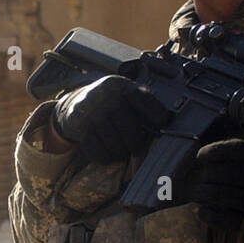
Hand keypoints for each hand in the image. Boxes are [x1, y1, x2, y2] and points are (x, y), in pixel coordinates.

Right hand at [52, 75, 170, 162]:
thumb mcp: (127, 94)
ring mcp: (90, 112)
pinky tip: (109, 153)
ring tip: (122, 150)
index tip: (161, 126)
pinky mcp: (79, 128)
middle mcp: (103, 96)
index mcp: (118, 85)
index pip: (143, 100)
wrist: (79, 103)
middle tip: (137, 147)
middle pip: (130, 128)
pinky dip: (106, 157)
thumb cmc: (112, 102)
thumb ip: (144, 103)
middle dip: (136, 143)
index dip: (156, 115)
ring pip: (115, 144)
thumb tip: (164, 123)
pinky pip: (99, 151)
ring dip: (121, 152)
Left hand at [189, 138, 243, 236]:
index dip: (215, 152)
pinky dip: (212, 217)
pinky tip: (201, 212)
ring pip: (224, 196)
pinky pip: (231, 220)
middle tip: (199, 179)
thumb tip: (233, 143)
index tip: (200, 157)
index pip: (238, 150)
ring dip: (205, 194)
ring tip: (197, 193)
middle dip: (207, 177)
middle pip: (226, 174)